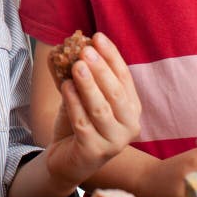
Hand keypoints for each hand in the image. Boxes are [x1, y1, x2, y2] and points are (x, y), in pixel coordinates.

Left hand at [45, 33, 141, 185]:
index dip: (112, 56)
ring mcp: (114, 142)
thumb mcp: (81, 95)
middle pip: (116, 93)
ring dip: (88, 85)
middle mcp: (129, 126)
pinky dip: (74, 103)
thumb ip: (78, 74)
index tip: (98, 37)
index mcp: (131, 107)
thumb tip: (65, 45)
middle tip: (85, 51)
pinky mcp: (94, 152)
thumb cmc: (79, 123)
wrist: (66, 159)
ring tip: (75, 66)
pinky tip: (65, 87)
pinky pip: (83, 123)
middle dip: (101, 69)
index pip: (124, 77)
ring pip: (100, 109)